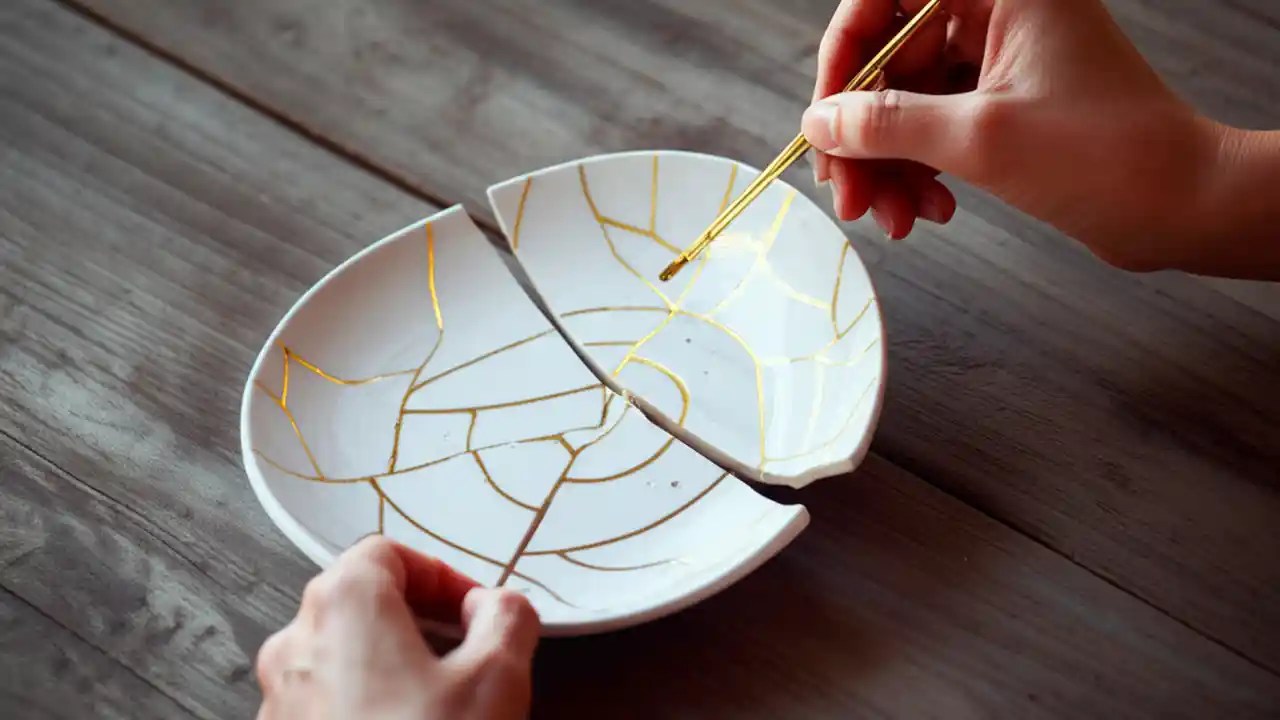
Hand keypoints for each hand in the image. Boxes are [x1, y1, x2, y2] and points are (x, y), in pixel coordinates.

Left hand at [256, 537, 538, 719]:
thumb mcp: (499, 678)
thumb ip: (509, 617)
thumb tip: (500, 607)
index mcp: (344, 604)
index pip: (389, 553)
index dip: (443, 575)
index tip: (477, 610)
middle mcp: (297, 644)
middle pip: (361, 602)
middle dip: (421, 621)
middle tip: (469, 655)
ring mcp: (280, 700)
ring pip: (343, 656)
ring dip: (395, 666)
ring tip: (444, 707)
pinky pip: (327, 704)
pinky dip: (368, 706)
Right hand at [804, 0, 1279, 277]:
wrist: (1184, 206)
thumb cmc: (1107, 155)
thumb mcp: (979, 139)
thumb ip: (886, 124)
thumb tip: (819, 121)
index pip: (883, 1)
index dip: (844, 59)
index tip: (826, 119)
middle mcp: (998, 13)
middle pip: (891, 64)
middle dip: (864, 137)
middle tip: (851, 196)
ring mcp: (1002, 60)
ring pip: (909, 104)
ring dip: (891, 166)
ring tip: (895, 221)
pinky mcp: (1007, 104)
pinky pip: (937, 129)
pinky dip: (923, 172)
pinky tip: (932, 212)